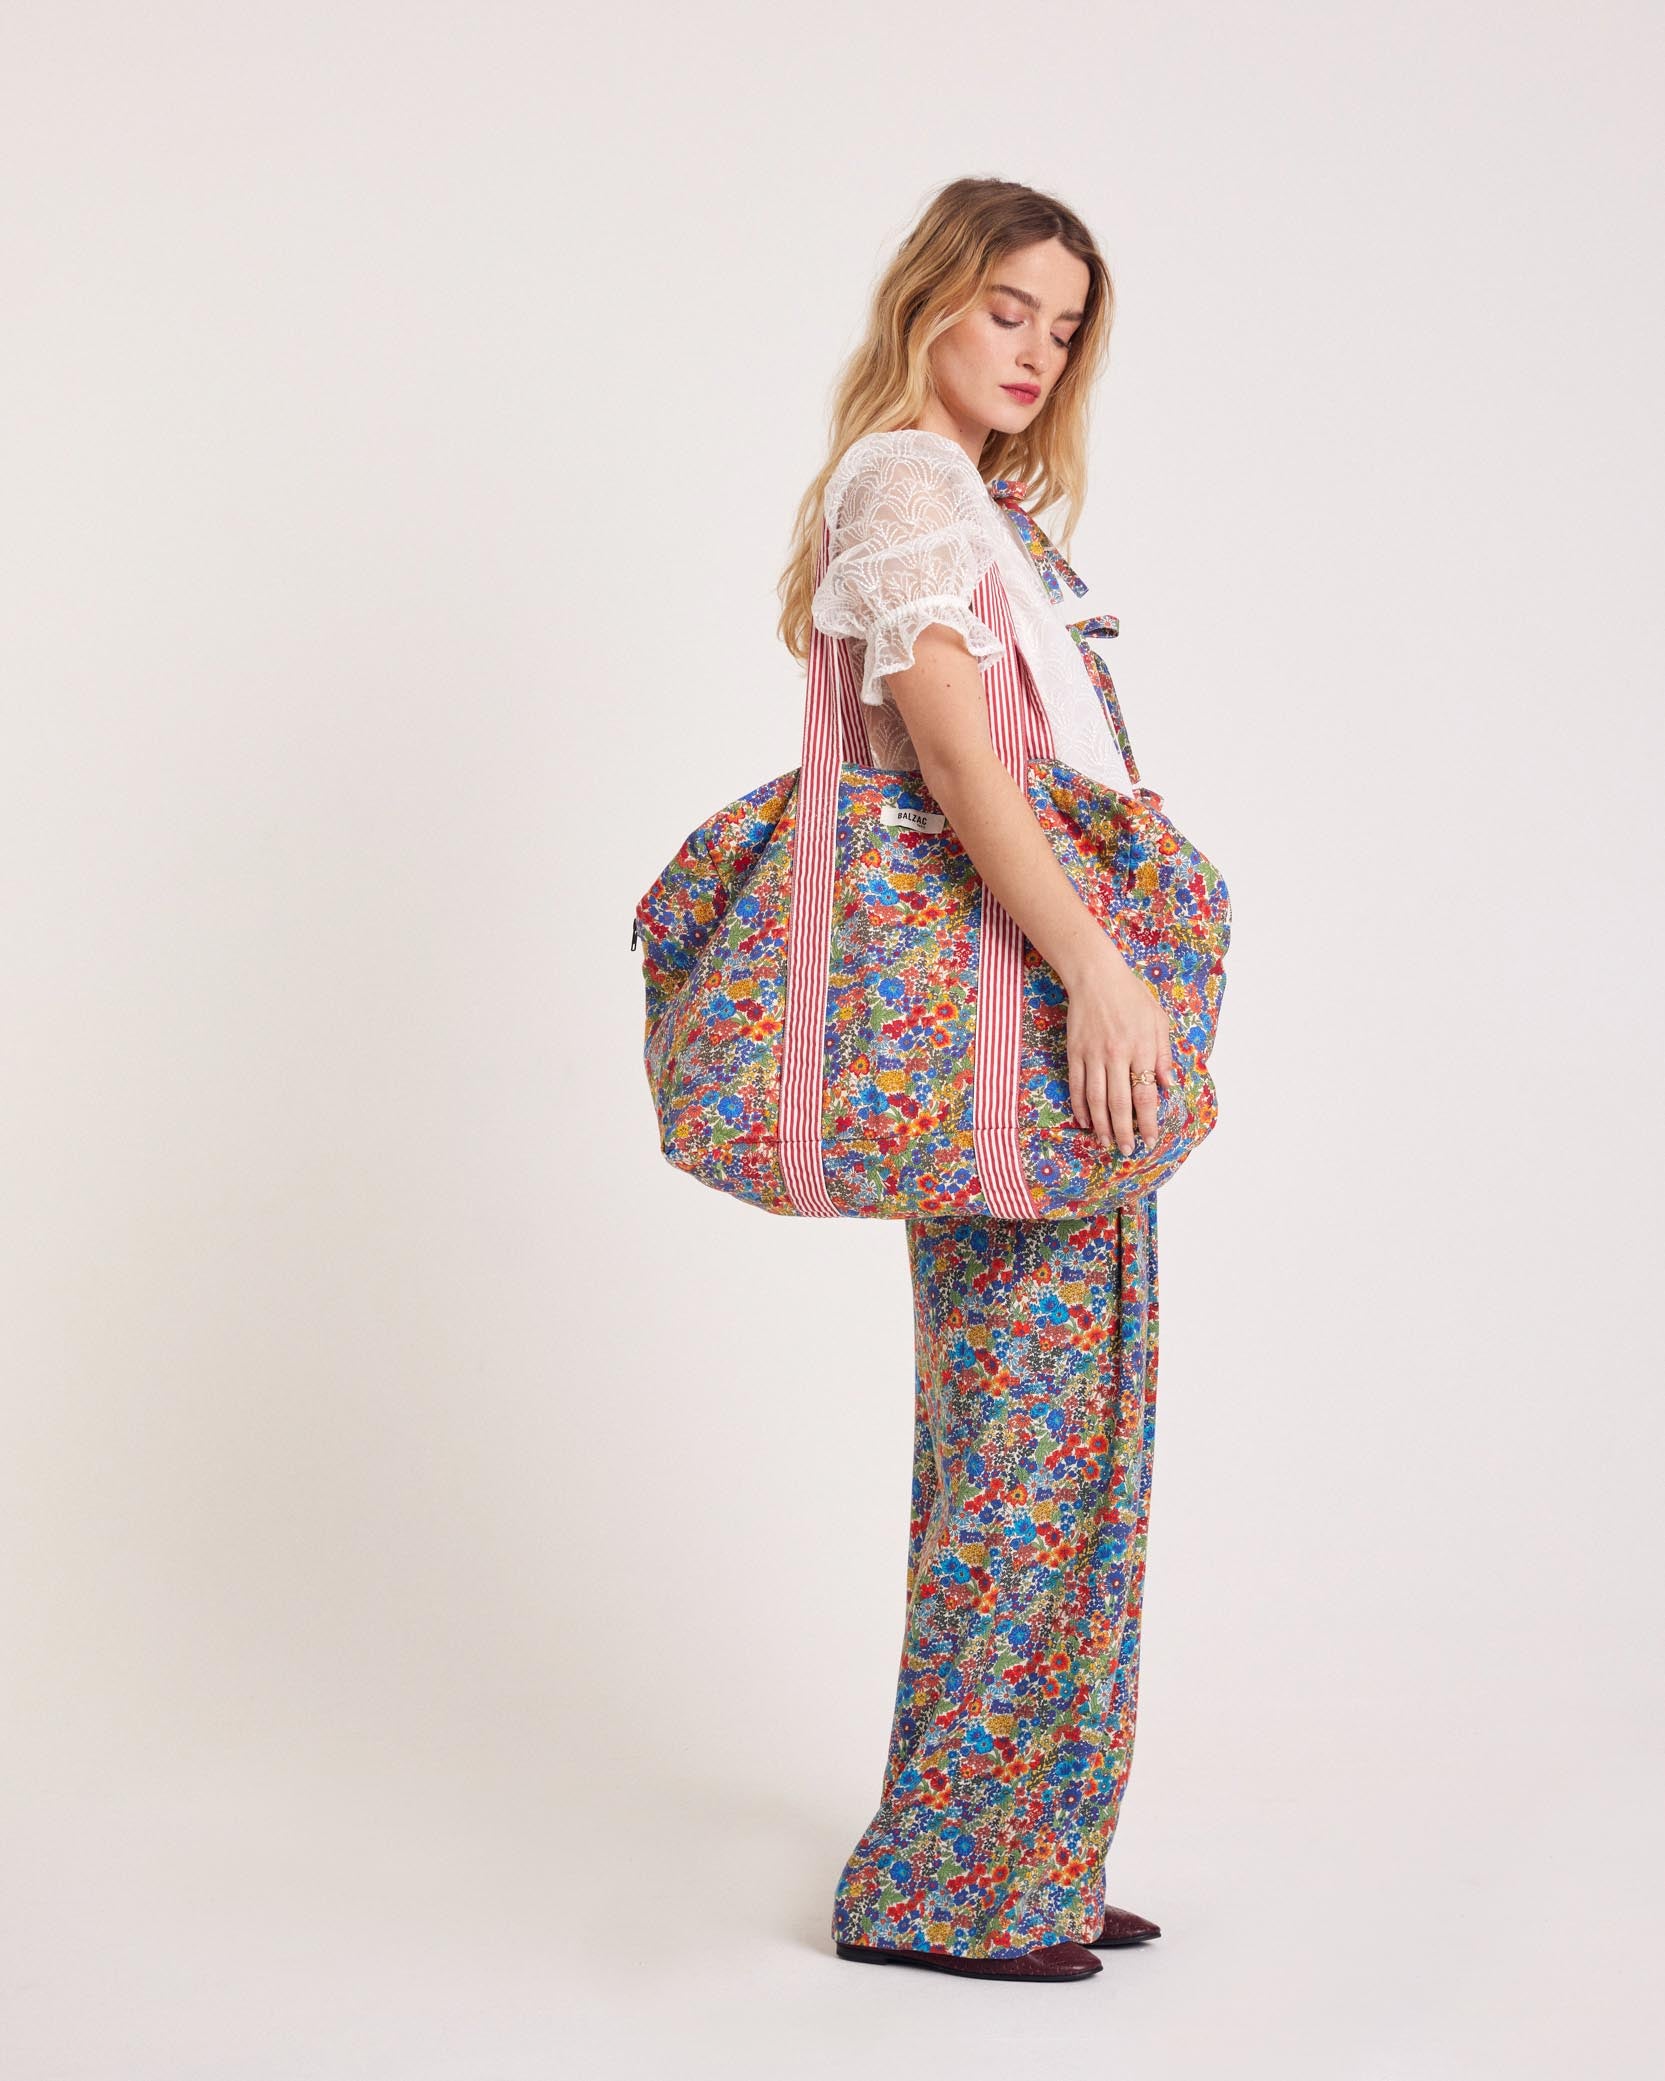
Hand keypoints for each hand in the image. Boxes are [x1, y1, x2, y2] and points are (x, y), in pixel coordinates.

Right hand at [1063, 936, 1176, 1157]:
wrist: (1095, 976)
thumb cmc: (1132, 996)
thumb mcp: (1158, 1021)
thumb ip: (1164, 1054)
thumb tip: (1169, 1085)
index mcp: (1141, 1049)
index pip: (1145, 1094)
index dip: (1148, 1121)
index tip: (1151, 1139)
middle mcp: (1116, 1056)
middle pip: (1119, 1103)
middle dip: (1124, 1131)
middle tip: (1128, 1151)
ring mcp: (1093, 1055)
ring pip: (1096, 1100)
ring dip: (1101, 1126)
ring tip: (1106, 1143)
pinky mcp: (1075, 1053)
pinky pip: (1077, 1086)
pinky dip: (1080, 1107)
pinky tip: (1085, 1121)